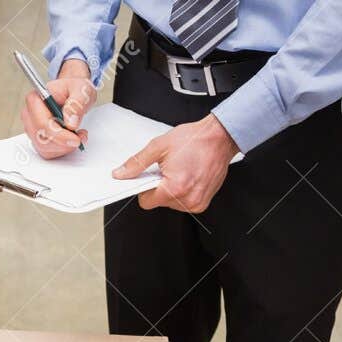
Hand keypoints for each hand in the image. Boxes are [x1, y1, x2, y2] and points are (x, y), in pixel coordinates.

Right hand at [21, 58, 94, 158]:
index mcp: (35, 99)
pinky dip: (62, 150)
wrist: (74, 93)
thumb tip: (70, 123)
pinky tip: (71, 139)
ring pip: (44, 149)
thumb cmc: (75, 89)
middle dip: (63, 143)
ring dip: (64, 147)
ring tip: (78, 135)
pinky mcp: (38, 139)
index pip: (42, 124)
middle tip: (80, 137)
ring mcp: (32, 128)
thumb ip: (76, 104)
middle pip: (41, 139)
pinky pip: (48, 153)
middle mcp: (30, 115)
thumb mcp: (82, 91)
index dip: (59, 135)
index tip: (75, 138)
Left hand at [114, 115, 239, 212]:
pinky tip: (190, 176)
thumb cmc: (195, 140)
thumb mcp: (159, 147)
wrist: (220, 137)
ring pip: (171, 204)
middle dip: (160, 187)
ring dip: (172, 190)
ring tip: (182, 171)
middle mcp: (187, 199)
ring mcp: (197, 203)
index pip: (146, 202)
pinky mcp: (203, 203)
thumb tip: (121, 173)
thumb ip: (137, 163)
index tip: (151, 178)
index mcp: (174, 188)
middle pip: (159, 202)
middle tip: (170, 169)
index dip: (145, 189)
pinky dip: (184, 192)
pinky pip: (184, 203)